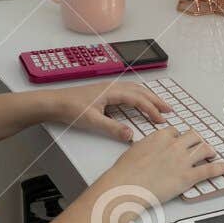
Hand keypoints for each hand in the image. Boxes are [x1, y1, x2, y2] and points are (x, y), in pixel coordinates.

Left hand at [44, 80, 169, 143]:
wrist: (54, 102)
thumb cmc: (71, 108)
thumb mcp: (92, 121)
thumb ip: (113, 128)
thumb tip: (131, 135)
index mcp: (112, 91)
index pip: (138, 100)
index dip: (151, 109)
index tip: (161, 120)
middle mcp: (113, 87)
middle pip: (140, 91)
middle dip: (156, 100)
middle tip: (169, 110)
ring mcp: (109, 88)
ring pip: (135, 90)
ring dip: (148, 97)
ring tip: (158, 104)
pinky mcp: (104, 92)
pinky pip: (128, 91)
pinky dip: (138, 95)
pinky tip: (138, 101)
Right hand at [100, 125, 223, 204]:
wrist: (126, 186)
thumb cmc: (125, 172)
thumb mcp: (134, 151)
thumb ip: (146, 147)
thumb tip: (147, 150)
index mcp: (160, 137)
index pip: (175, 131)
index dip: (178, 136)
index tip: (179, 141)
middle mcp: (174, 145)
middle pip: (193, 136)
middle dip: (196, 140)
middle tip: (198, 145)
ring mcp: (183, 160)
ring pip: (204, 148)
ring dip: (209, 150)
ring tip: (211, 153)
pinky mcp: (188, 176)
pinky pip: (209, 170)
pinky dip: (219, 168)